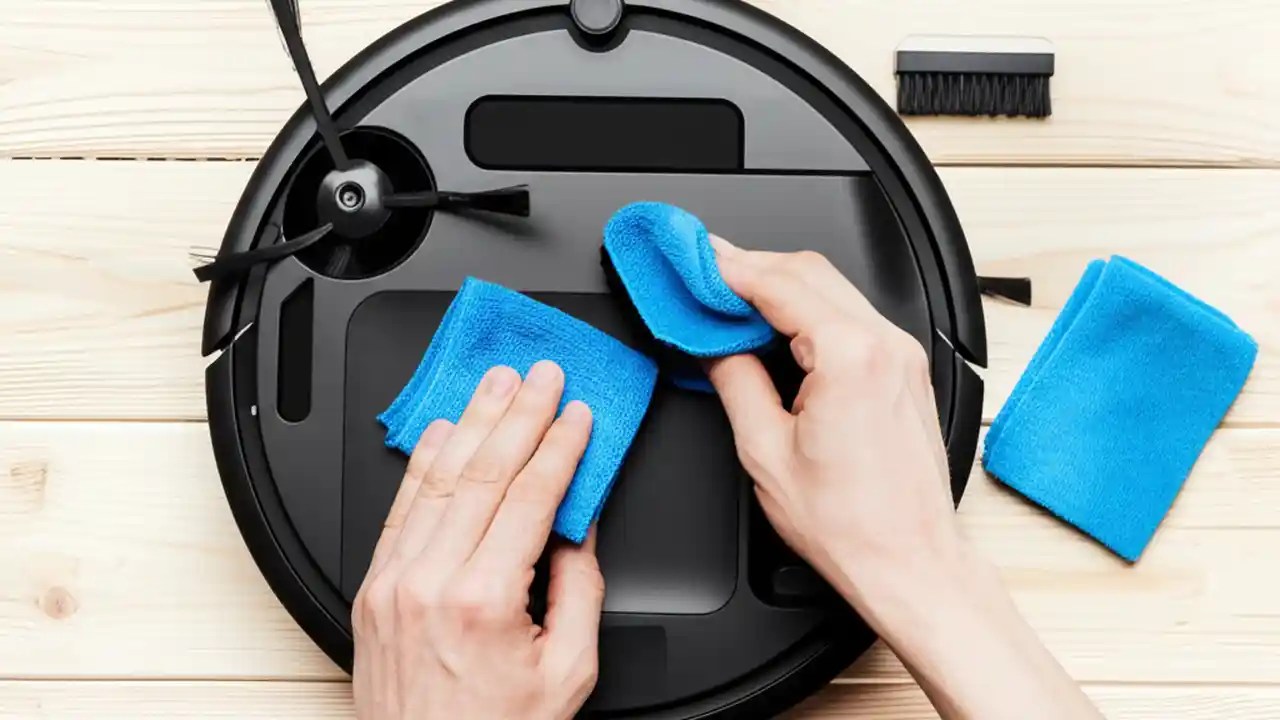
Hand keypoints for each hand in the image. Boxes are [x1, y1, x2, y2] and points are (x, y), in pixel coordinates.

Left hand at [352, 362, 603, 719]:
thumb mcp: (568, 672)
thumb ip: (580, 591)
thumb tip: (579, 529)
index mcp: (484, 600)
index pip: (531, 496)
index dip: (559, 447)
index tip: (577, 415)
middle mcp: (431, 581)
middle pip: (483, 472)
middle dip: (519, 414)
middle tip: (542, 375)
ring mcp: (394, 581)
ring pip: (436, 478)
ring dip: (470, 421)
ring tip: (495, 382)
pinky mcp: (373, 587)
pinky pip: (399, 507)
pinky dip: (421, 461)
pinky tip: (441, 429)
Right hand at [706, 240, 962, 610]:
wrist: (910, 562)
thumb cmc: (852, 525)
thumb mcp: (765, 451)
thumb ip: (734, 380)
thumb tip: (713, 345)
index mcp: (850, 357)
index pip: (779, 284)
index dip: (730, 267)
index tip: (697, 259)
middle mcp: (885, 345)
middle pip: (810, 271)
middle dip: (753, 267)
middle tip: (706, 273)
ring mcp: (902, 355)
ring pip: (834, 289)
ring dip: (782, 285)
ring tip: (734, 300)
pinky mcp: (906, 370)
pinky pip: (853, 316)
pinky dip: (811, 309)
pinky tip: (778, 326)